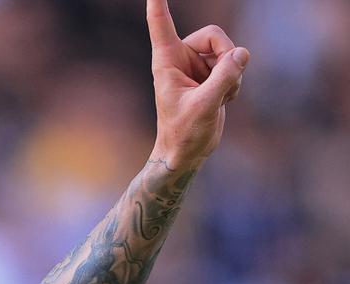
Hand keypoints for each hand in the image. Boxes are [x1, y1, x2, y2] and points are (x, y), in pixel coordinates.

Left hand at [145, 0, 248, 170]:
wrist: (187, 152)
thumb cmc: (184, 133)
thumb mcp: (205, 106)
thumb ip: (224, 78)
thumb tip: (241, 54)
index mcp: (166, 62)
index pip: (161, 25)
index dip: (158, 5)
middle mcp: (181, 59)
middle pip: (214, 34)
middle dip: (227, 55)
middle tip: (223, 84)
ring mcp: (198, 66)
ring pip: (229, 50)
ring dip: (232, 74)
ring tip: (219, 97)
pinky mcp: (212, 75)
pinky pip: (235, 65)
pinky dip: (235, 83)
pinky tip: (223, 100)